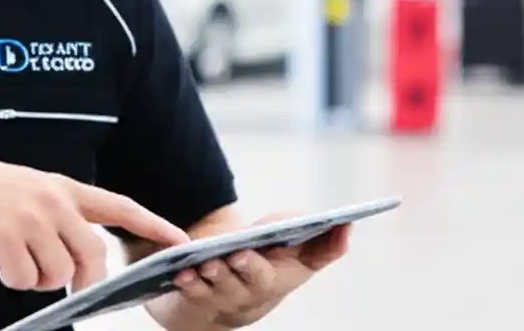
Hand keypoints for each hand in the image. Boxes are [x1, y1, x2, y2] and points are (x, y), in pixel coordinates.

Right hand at [0, 154, 189, 292]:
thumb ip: (58, 216)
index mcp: (62, 187)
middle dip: (85, 280)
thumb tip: (79, 264)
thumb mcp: (29, 190)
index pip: (119, 206)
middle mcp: (52, 200)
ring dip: (40, 280)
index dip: (153, 225)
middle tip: (64, 285)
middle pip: (94, 256)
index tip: (182, 240)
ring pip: (60, 274)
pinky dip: (14, 280)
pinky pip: (26, 281)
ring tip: (15, 261)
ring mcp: (30, 218)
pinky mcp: (6, 238)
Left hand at [162, 215, 351, 328]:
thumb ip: (301, 230)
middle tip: (240, 254)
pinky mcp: (198, 300)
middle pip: (259, 279)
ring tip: (207, 263)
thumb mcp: (279, 249)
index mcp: (287, 272)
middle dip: (251, 265)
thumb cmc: (254, 266)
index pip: (315, 257)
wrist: (214, 301)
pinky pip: (194, 294)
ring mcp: (228, 298)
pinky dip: (188, 284)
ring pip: (223, 288)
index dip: (330, 243)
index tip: (339, 223)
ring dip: (216, 275)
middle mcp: (259, 291)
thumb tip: (341, 222)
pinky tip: (182, 273)